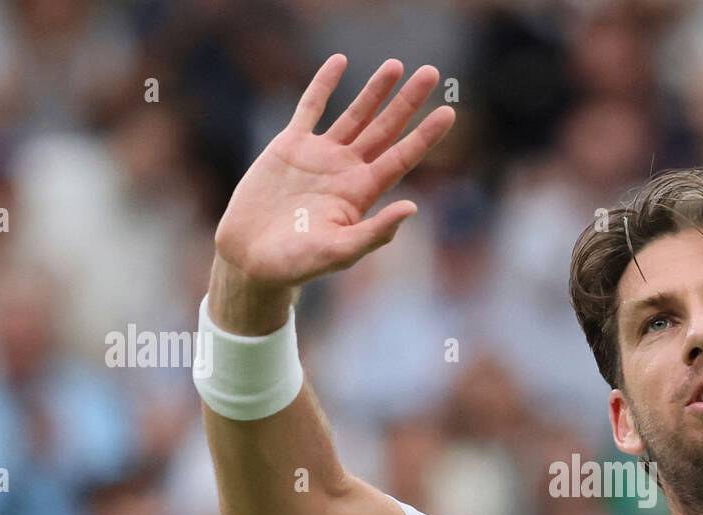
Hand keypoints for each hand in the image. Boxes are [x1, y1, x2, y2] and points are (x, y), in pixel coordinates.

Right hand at [211, 55, 454, 330]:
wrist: (252, 258)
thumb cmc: (297, 264)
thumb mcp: (340, 252)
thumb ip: (375, 232)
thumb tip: (412, 208)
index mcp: (362, 194)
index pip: (401, 157)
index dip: (425, 136)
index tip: (449, 113)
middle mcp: (346, 170)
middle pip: (385, 129)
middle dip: (408, 102)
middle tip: (431, 72)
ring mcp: (319, 156)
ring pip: (355, 115)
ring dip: (375, 90)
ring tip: (396, 65)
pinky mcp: (289, 146)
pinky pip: (310, 107)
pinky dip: (324, 84)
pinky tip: (339, 62)